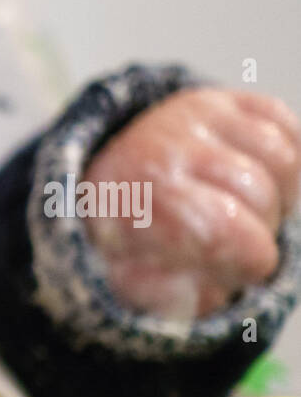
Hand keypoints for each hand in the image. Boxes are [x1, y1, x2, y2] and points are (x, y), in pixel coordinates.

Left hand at [80, 88, 299, 317]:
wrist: (113, 170)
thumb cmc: (130, 233)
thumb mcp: (125, 274)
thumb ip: (162, 294)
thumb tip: (205, 296)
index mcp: (136, 196)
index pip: (216, 226)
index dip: (248, 257)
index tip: (245, 272)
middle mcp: (166, 146)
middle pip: (256, 192)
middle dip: (263, 229)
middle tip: (242, 246)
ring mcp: (198, 116)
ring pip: (280, 157)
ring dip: (280, 195)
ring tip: (251, 214)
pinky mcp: (225, 100)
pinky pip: (284, 124)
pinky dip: (286, 162)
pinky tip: (263, 182)